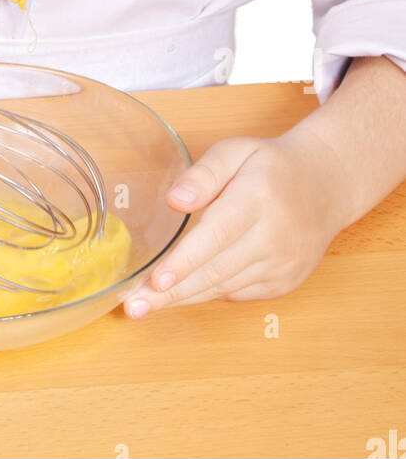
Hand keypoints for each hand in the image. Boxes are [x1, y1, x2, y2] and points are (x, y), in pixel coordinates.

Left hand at [122, 130, 348, 316]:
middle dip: (171, 293)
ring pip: (223, 288)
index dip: (184, 262)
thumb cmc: (272, 165)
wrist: (325, 186)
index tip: (155, 281)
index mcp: (257, 199)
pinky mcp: (284, 283)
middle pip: (215, 271)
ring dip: (183, 299)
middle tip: (133, 307)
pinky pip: (237, 293)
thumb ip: (204, 173)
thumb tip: (176, 200)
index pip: (216, 236)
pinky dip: (207, 294)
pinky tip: (180, 294)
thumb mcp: (237, 150)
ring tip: (144, 306)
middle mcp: (273, 237)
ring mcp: (282, 265)